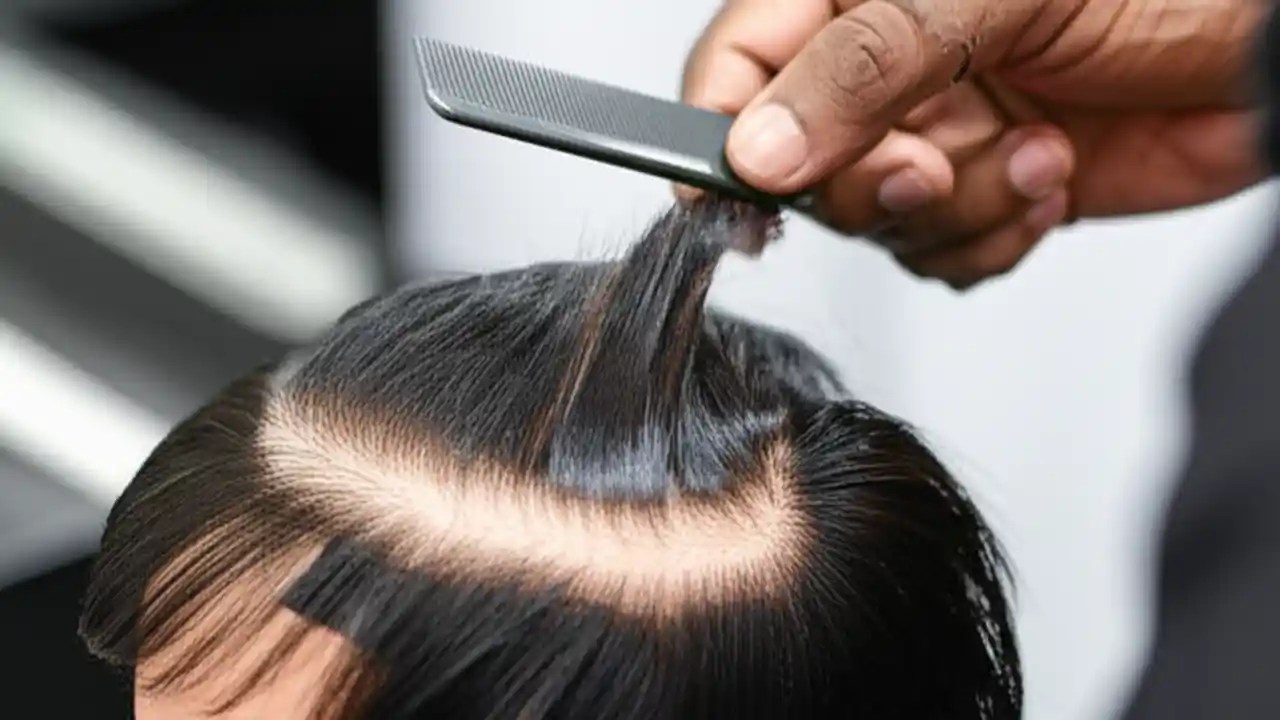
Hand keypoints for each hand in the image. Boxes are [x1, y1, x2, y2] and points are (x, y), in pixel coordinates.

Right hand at [682, 0, 1269, 288]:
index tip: (741, 192)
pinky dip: (994, 237)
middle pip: (795, 167)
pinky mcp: (985, 188)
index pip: (736, 67)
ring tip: (1036, 152)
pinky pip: (940, 254)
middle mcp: (882, 69)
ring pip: (875, 221)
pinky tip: (1051, 177)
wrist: (1271, 41)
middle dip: (872, 184)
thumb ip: (861, 69)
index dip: (721, 134)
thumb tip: (756, 151)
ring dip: (956, 210)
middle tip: (935, 163)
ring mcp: (933, 131)